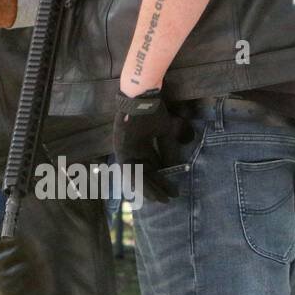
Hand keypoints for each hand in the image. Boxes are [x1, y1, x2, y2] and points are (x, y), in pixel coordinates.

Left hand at [113, 89, 189, 203]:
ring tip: (161, 198)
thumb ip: (167, 150)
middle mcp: (131, 149)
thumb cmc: (153, 109)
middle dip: (156, 186)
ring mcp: (124, 148)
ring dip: (148, 187)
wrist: (141, 95)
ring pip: (136, 174)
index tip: (171, 189)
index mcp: (140, 144)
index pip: (152, 166)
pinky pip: (128, 168)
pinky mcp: (120, 147)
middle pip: (144, 172)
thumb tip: (173, 167)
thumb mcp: (164, 133)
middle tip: (166, 199)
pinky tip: (148, 191)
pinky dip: (137, 180)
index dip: (161, 178)